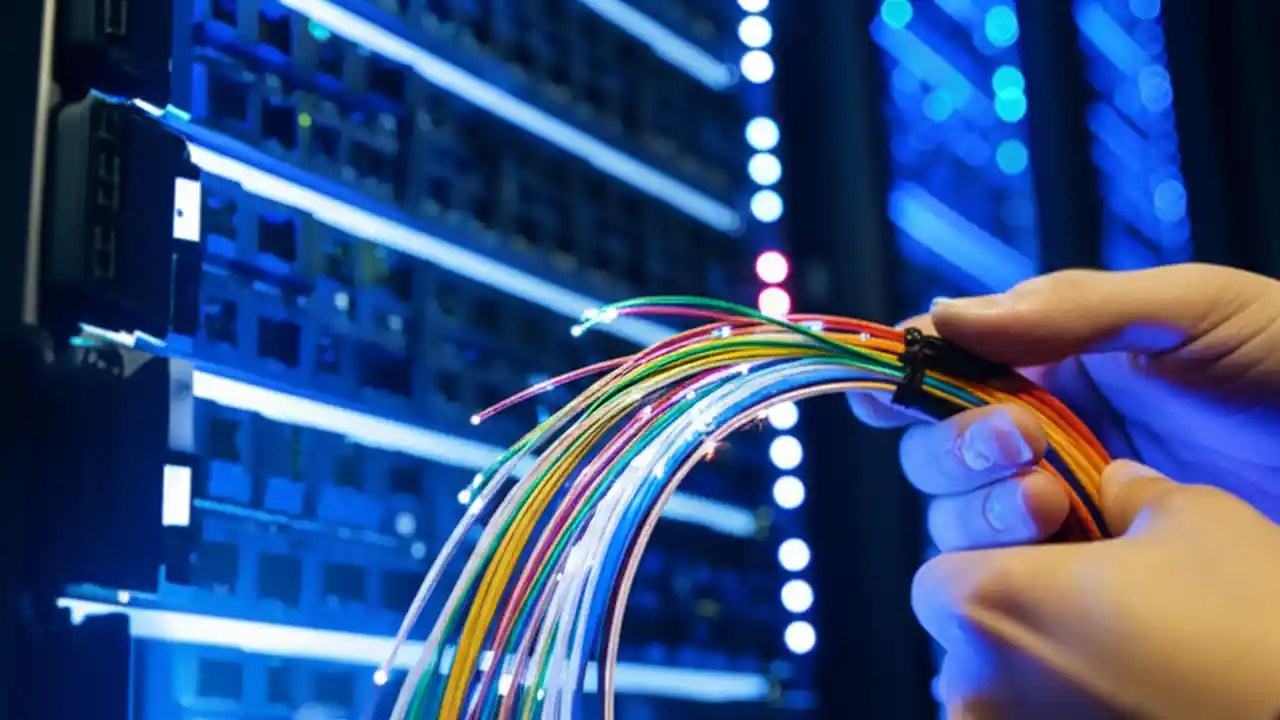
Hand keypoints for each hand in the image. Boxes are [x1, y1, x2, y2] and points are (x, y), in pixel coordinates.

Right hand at [849, 263, 1279, 549]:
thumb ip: (1066, 310)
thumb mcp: (1189, 310)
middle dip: (954, 449)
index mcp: (1060, 356)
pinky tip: (1062, 540)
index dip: (906, 378)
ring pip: (960, 512)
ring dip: (977, 507)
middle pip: (937, 446)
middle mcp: (1049, 429)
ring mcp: (1069, 499)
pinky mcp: (1095, 563)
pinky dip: (1012, 557)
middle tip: (1017, 445)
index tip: (884, 396)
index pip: (951, 363)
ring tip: (1049, 501)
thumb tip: (943, 316)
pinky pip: (1015, 566)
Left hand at [915, 460, 1279, 718]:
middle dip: (1016, 625)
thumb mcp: (1195, 523)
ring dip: (1039, 678)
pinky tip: (1129, 700)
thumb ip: (1129, 494)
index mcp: (989, 604)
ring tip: (1124, 663)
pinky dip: (1061, 715)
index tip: (1046, 565)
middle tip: (1094, 615)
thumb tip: (1114, 483)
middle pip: (964, 645)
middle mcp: (975, 687)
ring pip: (995, 700)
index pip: (941, 579)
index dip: (991, 565)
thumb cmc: (1257, 628)